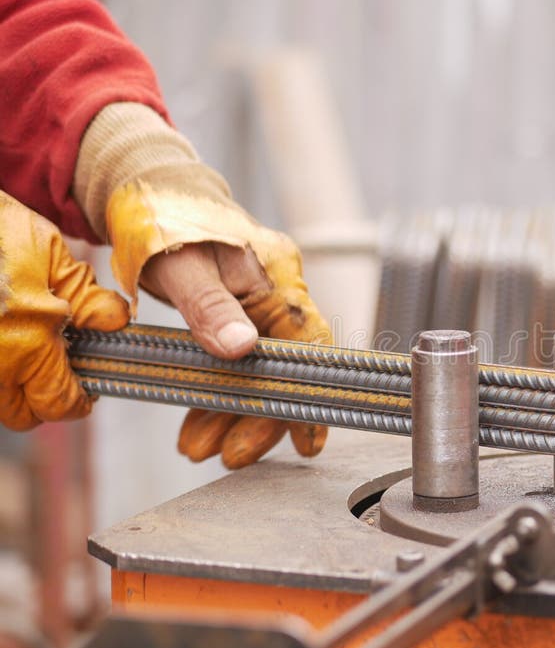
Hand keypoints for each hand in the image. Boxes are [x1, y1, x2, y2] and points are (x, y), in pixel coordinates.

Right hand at [0, 191, 128, 429]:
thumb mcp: (50, 255)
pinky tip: (3, 335)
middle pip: (21, 415)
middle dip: (41, 400)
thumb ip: (86, 297)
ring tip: (26, 351)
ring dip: (11, 386)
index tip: (84, 389)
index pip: (59, 404)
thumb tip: (115, 322)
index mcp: (28, 342)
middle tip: (54, 371)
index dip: (77, 401)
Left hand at [105, 182, 332, 468]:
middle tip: (230, 454)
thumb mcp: (181, 265)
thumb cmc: (165, 221)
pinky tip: (202, 421)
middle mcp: (277, 294)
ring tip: (200, 447)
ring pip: (261, 371)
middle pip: (286, 367)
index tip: (306, 437)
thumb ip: (211, 307)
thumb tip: (243, 349)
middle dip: (260, 416)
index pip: (309, 344)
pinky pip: (240, 363)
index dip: (311, 394)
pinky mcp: (239, 313)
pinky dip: (221, 393)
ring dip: (234, 412)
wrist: (150, 193)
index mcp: (275, 278)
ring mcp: (260, 305)